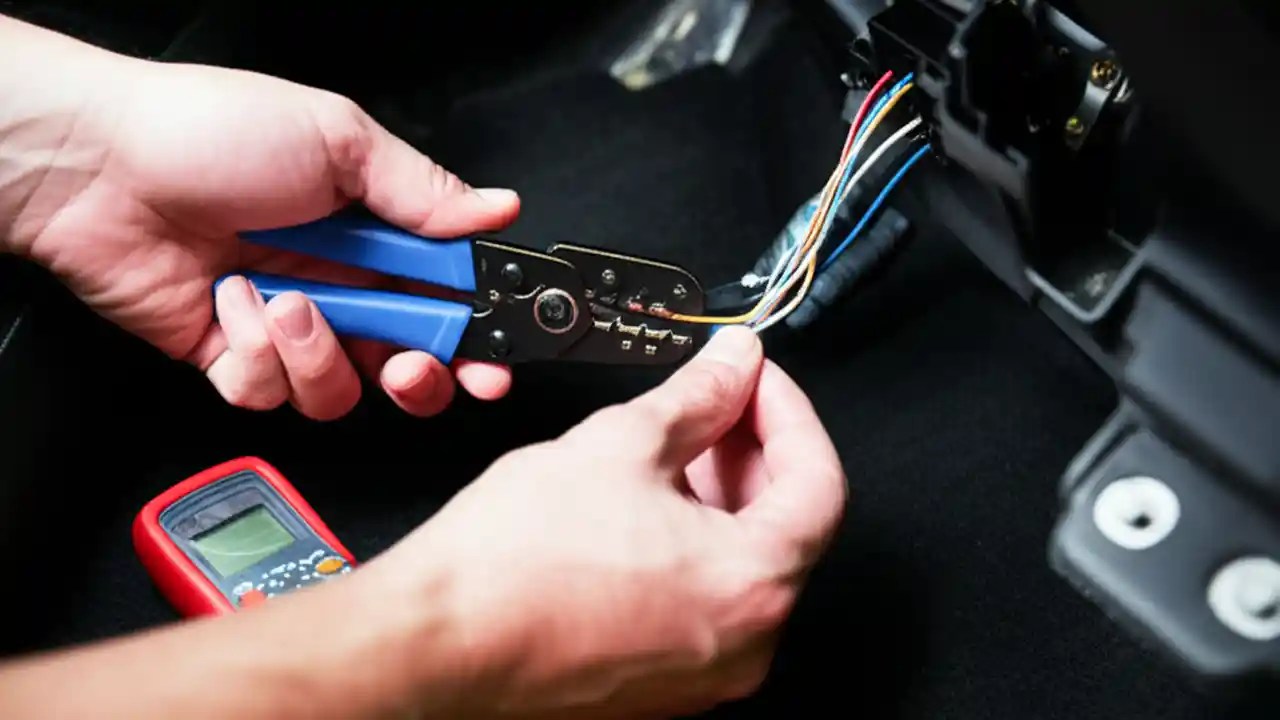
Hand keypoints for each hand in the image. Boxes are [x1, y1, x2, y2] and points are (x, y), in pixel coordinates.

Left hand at [8, 29, 516, 418]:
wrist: (99, 165)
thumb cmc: (210, 133)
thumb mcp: (339, 141)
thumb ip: (424, 190)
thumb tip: (495, 209)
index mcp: (375, 232)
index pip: (448, 300)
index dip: (476, 338)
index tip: (490, 361)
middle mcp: (338, 284)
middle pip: (408, 363)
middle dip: (418, 377)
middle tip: (407, 361)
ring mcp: (286, 326)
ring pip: (339, 391)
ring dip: (317, 354)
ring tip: (285, 301)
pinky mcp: (232, 357)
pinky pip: (267, 393)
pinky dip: (251, 354)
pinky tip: (230, 301)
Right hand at [368, 326, 846, 717]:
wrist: (438, 639)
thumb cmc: (513, 564)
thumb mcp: (622, 442)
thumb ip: (698, 397)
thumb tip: (731, 367)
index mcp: (753, 585)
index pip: (819, 481)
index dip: (789, 412)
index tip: (757, 378)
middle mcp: (743, 644)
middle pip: (787, 526)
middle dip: (754, 451)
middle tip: (718, 401)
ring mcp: (701, 674)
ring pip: (742, 566)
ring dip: (721, 497)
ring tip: (672, 448)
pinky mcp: (659, 683)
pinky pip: (702, 601)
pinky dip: (692, 547)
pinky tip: (646, 507)